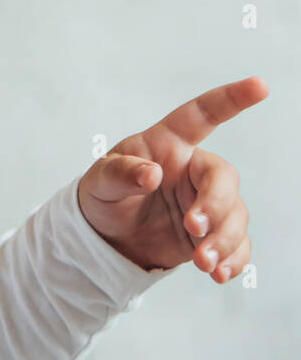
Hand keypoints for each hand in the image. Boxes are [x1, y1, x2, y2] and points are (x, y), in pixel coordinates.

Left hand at [76, 76, 268, 279]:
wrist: (105, 239)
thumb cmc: (103, 197)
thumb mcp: (99, 183)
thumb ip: (120, 174)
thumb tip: (150, 174)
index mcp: (168, 145)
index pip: (201, 115)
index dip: (230, 99)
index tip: (259, 85)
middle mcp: (193, 171)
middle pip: (224, 178)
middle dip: (216, 205)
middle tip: (194, 228)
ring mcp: (205, 202)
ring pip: (235, 215)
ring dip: (224, 240)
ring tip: (202, 263)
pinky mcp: (211, 233)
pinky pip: (236, 244)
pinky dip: (233, 259)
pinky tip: (220, 274)